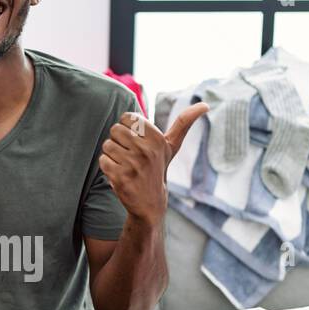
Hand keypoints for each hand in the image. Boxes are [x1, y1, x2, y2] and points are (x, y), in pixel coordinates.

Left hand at [100, 102, 208, 222]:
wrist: (150, 204)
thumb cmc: (158, 169)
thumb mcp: (171, 147)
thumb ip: (184, 123)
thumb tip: (206, 105)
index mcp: (158, 139)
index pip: (127, 117)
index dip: (128, 129)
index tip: (137, 142)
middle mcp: (147, 150)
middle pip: (115, 130)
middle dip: (119, 142)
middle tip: (130, 157)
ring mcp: (134, 164)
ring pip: (107, 145)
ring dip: (113, 155)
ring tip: (126, 166)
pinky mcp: (120, 177)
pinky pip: (103, 160)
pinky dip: (107, 167)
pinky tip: (120, 175)